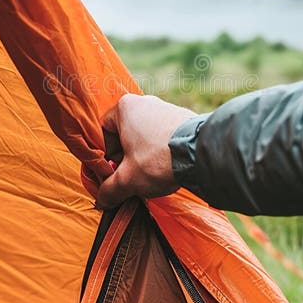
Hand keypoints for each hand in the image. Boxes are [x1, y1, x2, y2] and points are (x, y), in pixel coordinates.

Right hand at [95, 94, 195, 208]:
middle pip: (125, 133)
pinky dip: (161, 150)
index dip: (105, 154)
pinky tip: (166, 166)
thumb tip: (102, 200)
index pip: (104, 130)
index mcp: (125, 107)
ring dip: (143, 155)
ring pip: (145, 135)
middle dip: (125, 156)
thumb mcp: (127, 180)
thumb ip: (109, 190)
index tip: (112, 172)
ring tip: (150, 174)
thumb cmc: (158, 159)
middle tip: (130, 176)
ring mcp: (166, 107)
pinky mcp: (183, 117)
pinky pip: (163, 135)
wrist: (200, 153)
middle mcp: (145, 102)